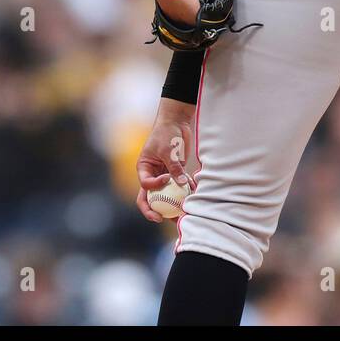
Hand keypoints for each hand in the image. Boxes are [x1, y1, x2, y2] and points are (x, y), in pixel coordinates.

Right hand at [135, 97, 196, 223]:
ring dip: (173, 205)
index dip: (155, 187)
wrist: (177, 121)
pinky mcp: (176, 173)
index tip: (166, 178)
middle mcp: (152, 175)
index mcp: (144, 169)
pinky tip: (195, 193)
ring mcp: (164, 175)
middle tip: (161, 219)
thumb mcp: (168, 149)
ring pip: (167, 195)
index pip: (145, 186)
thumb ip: (174, 167)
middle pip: (150, 198)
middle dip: (155, 210)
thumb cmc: (166, 132)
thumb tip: (182, 184)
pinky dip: (186, 191)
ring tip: (182, 214)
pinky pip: (180, 186)